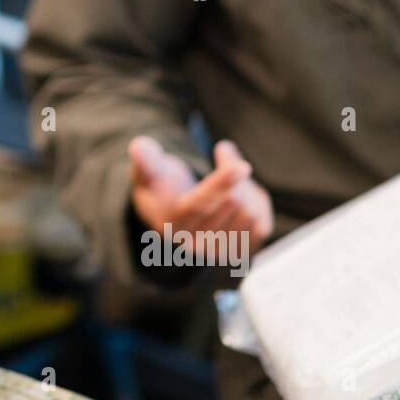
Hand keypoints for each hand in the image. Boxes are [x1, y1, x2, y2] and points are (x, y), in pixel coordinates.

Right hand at [128, 136, 274, 255]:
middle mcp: (196, 245)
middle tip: (224, 151)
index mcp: (172, 225)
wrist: (173, 216)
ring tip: (231, 173)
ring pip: (251, 212)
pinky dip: (257, 201)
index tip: (241, 165)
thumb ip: (146, 160)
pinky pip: (262, 223)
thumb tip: (138, 147)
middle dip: (233, 170)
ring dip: (246, 185)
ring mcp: (220, 252)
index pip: (200, 204)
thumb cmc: (161, 188)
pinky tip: (243, 191)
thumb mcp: (149, 173)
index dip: (222, 183)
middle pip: (233, 203)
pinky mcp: (241, 253)